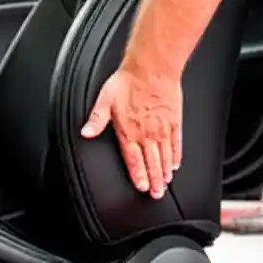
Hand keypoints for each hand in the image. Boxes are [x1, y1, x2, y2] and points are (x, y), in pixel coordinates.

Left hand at [81, 65, 182, 198]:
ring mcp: (162, 129)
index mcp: (129, 131)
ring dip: (164, 172)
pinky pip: (176, 143)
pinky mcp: (174, 121)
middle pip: (151, 163)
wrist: (152, 68)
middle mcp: (147, 134)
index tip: (141, 187)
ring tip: (165, 184)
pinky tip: (175, 164)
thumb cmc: (128, 81)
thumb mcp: (105, 100)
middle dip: (153, 181)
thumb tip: (86, 133)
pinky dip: (176, 156)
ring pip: (164, 157)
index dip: (138, 176)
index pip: (133, 160)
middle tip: (156, 194)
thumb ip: (96, 119)